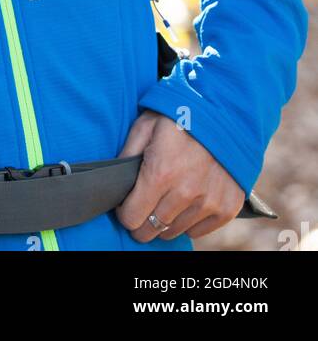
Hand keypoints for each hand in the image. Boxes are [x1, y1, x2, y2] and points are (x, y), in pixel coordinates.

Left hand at [116, 110, 245, 241]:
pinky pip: (198, 231)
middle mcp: (186, 193)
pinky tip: (186, 203)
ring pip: (174, 232)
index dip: (125, 213)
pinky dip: (189, 222)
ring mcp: (209, 202)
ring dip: (165, 221)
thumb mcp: (145, 126)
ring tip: (165, 201)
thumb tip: (116, 182)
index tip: (127, 205)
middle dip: (142, 221)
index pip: (132, 218)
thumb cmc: (179, 115)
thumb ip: (127, 155)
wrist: (225, 112)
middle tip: (142, 208)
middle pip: (151, 229)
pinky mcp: (228, 207)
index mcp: (161, 173)